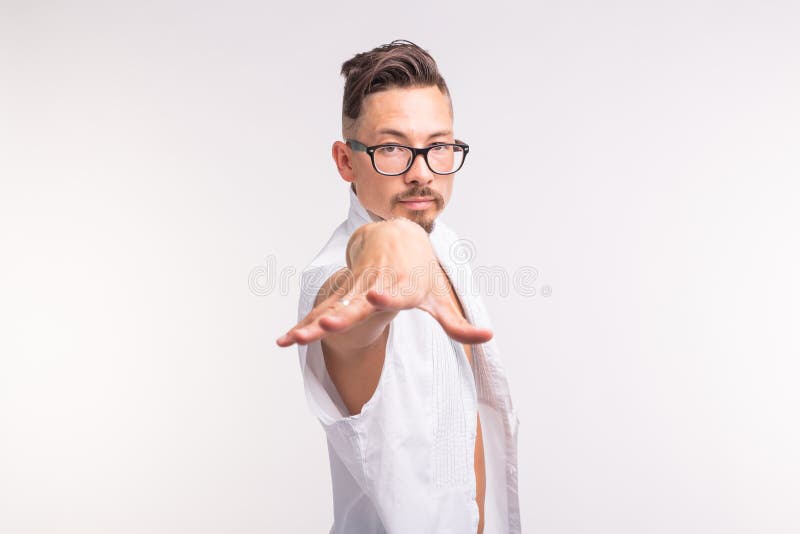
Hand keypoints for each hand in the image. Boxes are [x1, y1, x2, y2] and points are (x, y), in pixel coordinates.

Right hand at [276, 218, 491, 347]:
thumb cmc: (420, 273)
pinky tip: (285, 340)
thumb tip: (489, 337)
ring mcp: (354, 289)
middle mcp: (374, 285)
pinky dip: (303, 324)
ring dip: (314, 323)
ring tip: (297, 339)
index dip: (386, 296)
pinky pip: (320, 311)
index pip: (394, 293)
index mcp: (401, 286)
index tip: (376, 297)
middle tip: (329, 325)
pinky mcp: (340, 294)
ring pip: (332, 307)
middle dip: (342, 313)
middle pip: (356, 303)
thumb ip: (458, 323)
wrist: (395, 237)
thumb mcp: (439, 297)